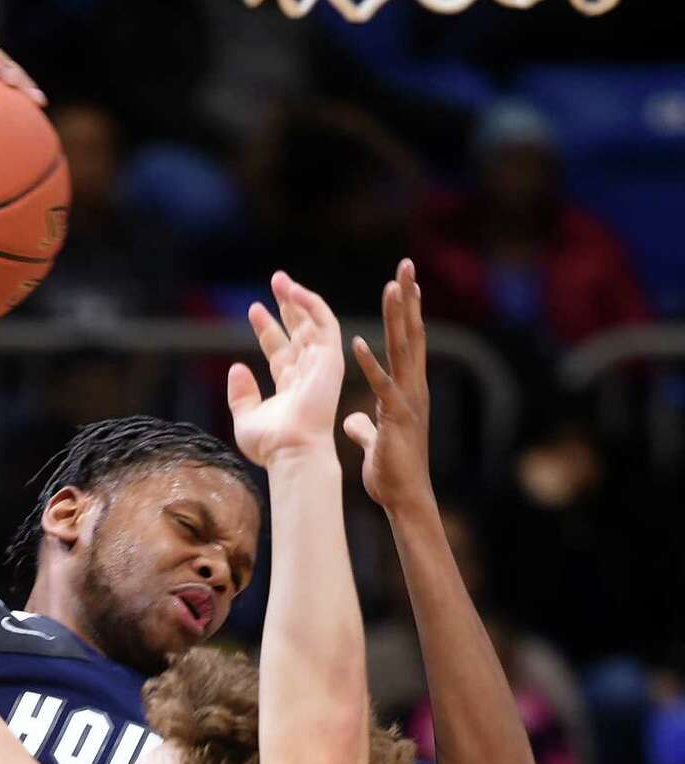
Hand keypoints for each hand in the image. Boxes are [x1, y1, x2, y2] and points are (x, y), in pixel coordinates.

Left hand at [228, 272, 344, 469]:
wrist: (292, 450)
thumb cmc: (271, 443)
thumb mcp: (245, 417)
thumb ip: (240, 394)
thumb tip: (237, 367)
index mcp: (290, 386)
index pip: (280, 349)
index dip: (268, 327)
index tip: (254, 309)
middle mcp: (307, 372)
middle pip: (298, 331)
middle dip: (287, 306)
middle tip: (276, 281)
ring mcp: (320, 365)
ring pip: (312, 323)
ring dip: (298, 299)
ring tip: (281, 279)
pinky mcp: (330, 359)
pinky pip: (325, 323)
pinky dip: (312, 304)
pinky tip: (294, 291)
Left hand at [343, 259, 433, 515]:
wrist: (404, 499)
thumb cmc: (391, 472)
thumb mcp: (373, 442)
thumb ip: (364, 427)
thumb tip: (353, 420)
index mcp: (406, 390)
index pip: (406, 343)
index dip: (405, 312)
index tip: (404, 283)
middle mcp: (411, 388)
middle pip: (410, 335)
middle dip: (408, 299)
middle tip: (407, 265)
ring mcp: (407, 401)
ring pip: (402, 351)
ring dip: (397, 318)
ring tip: (393, 286)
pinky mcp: (395, 419)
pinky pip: (381, 387)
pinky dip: (369, 365)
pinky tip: (355, 343)